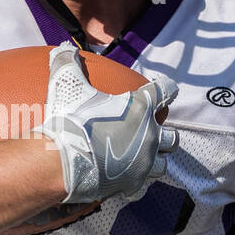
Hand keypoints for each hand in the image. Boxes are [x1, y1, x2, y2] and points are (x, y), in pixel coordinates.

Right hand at [34, 43, 177, 203]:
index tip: (164, 88)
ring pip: (163, 165)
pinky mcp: (132, 186)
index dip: (167, 88)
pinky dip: (134, 184)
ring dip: (155, 161)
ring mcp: (143, 164)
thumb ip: (68, 64)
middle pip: (172, 136)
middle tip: (153, 132)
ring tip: (143, 160)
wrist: (64, 162)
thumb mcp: (67, 85)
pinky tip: (124, 182)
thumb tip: (62, 47)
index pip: (166, 91)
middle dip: (166, 134)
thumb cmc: (71, 121)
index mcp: (141, 108)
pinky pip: (140, 187)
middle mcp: (149, 136)